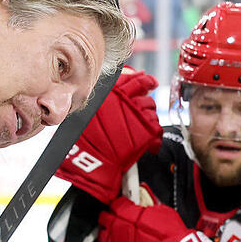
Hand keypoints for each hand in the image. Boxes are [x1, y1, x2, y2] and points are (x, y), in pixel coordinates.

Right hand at [55, 68, 160, 202]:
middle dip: (148, 87)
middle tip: (152, 87)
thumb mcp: (87, 113)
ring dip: (149, 113)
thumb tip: (122, 83)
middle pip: (143, 87)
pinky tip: (149, 142)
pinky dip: (155, 135)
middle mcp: (123, 99)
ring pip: (151, 106)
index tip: (144, 78)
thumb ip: (104, 98)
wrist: (90, 165)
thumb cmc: (83, 141)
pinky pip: (157, 127)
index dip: (138, 77)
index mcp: (108, 92)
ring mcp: (136, 113)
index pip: (129, 77)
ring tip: (143, 124)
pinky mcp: (147, 130)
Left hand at [96, 197, 214, 241]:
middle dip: (113, 223)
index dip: (120, 208)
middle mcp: (113, 230)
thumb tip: (144, 197)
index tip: (124, 211)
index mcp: (124, 214)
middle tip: (125, 229)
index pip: (114, 205)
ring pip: (101, 240)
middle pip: (104, 222)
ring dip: (110, 241)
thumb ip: (148, 204)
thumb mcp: (163, 213)